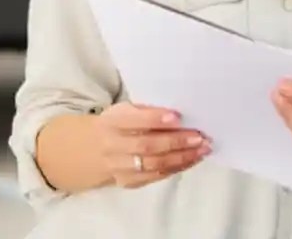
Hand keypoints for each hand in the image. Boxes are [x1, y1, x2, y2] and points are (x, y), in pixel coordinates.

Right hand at [95, 103, 210, 188]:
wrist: (88, 151)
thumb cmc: (116, 125)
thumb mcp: (124, 111)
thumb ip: (145, 112)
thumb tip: (179, 115)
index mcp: (112, 121)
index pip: (134, 120)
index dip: (155, 119)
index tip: (177, 116)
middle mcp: (112, 145)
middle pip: (147, 145)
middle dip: (176, 141)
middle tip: (200, 137)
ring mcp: (119, 167)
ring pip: (153, 164)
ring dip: (181, 158)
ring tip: (202, 150)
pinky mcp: (127, 181)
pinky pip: (154, 176)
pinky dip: (176, 168)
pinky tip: (191, 160)